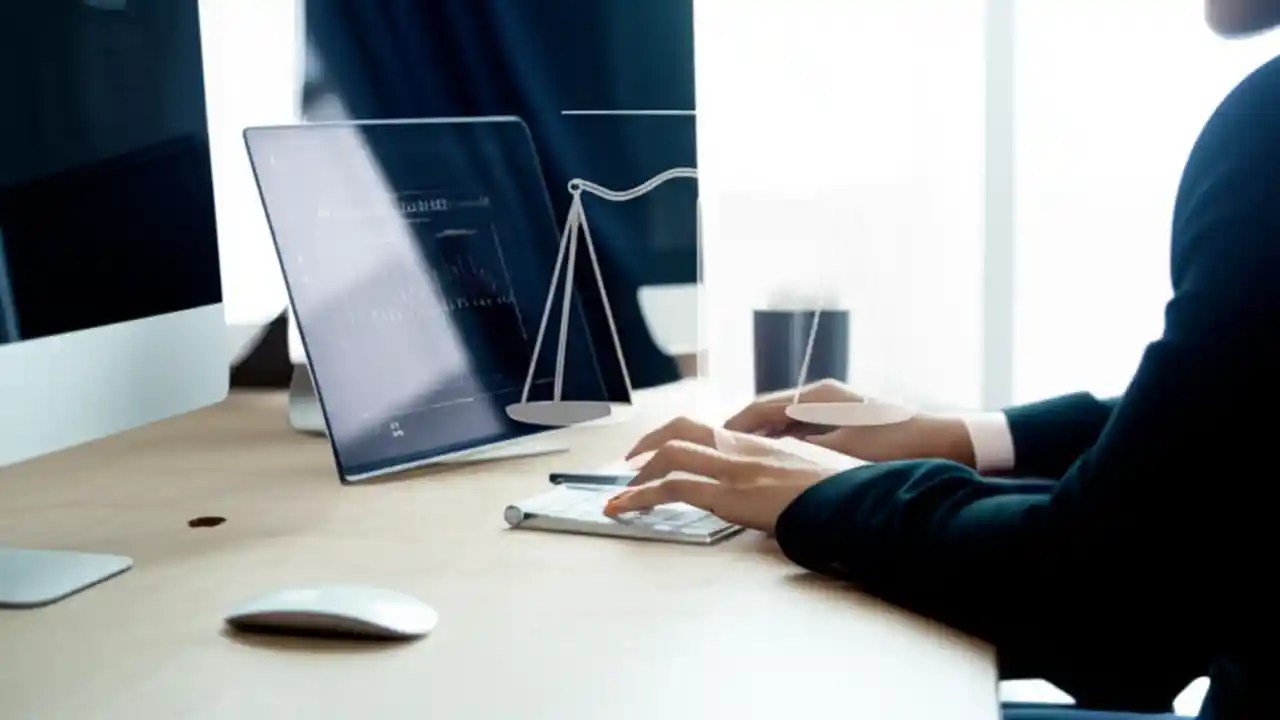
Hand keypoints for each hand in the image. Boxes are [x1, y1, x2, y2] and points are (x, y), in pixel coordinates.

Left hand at [607, 418, 854, 533]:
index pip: (708, 429)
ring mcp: (734, 468)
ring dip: (637, 476)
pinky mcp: (728, 493)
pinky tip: (624, 508)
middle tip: (630, 463)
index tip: (660, 450)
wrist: (853, 501)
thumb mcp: (812, 480)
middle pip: (680, 428)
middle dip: (648, 444)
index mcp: (761, 444)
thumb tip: (784, 499)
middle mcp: (742, 448)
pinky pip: (672, 488)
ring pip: (669, 455)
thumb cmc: (841, 496)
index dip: (677, 436)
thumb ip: (789, 480)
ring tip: (619, 496)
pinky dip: (640, 497)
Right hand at [723, 379, 975, 467]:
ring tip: (742, 463)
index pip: (760, 408)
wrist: (945, 440)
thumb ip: (803, 454)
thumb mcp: (845, 454)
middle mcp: (821, 396)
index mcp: (818, 396)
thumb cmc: (897, 445)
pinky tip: (779, 465)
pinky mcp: (844, 422)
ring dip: (764, 441)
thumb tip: (767, 460)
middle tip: (717, 456)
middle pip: (769, 413)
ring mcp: (833, 407)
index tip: (708, 443)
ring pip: (785, 424)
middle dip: (743, 435)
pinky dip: (785, 444)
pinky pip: (802, 431)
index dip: (733, 427)